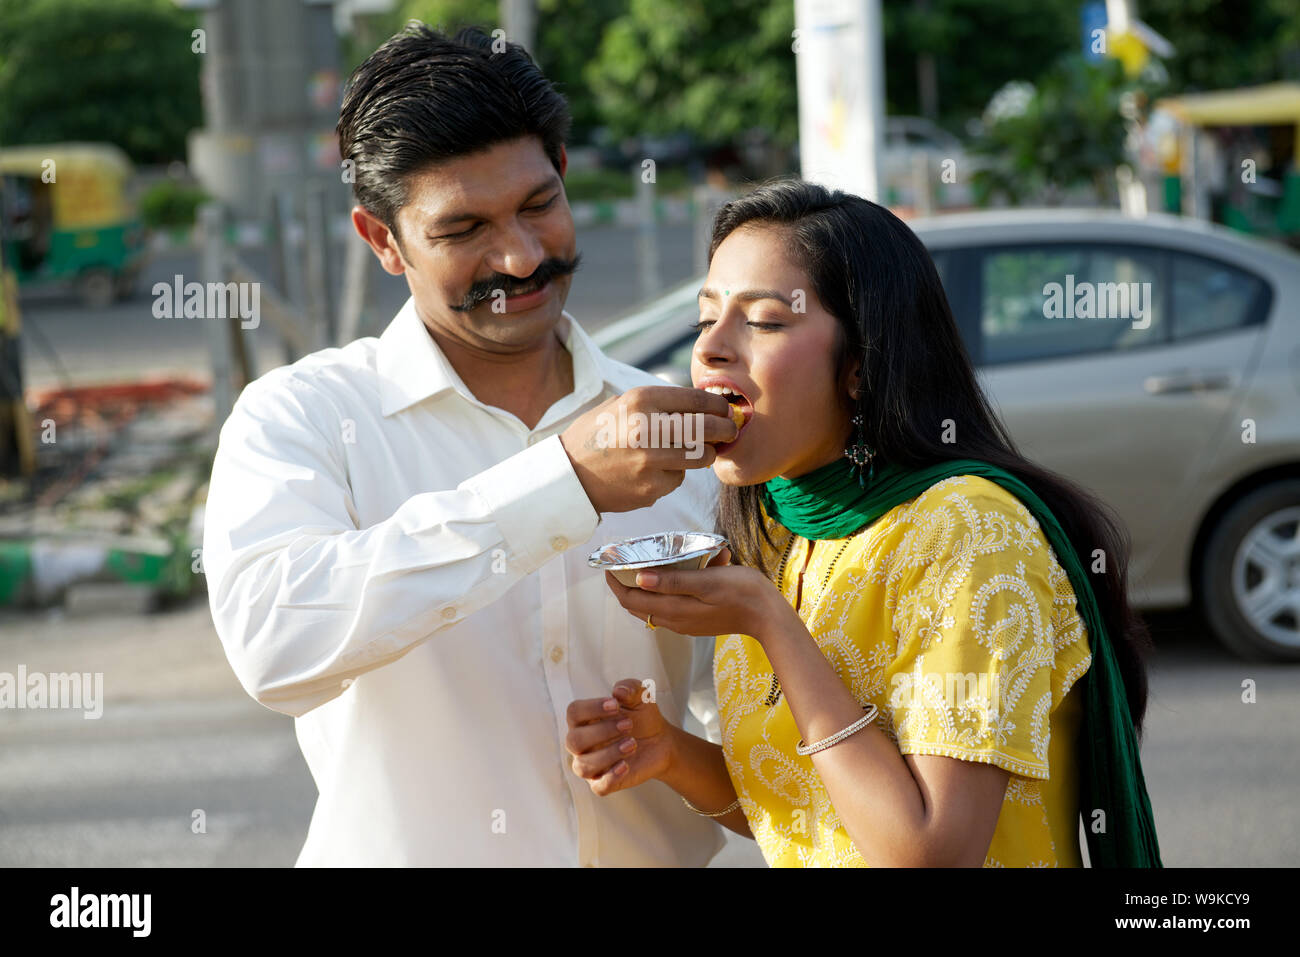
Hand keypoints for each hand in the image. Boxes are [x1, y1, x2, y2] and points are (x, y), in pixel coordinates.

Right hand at [558, 386, 737, 512]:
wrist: (570, 474)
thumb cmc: (599, 435)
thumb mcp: (622, 404)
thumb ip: (659, 403)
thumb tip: (703, 404)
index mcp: (640, 401)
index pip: (697, 400)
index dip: (718, 406)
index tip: (725, 410)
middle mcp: (646, 429)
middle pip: (706, 428)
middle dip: (725, 429)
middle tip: (730, 431)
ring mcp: (649, 461)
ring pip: (701, 457)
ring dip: (707, 454)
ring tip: (699, 451)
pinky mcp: (651, 488)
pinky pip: (679, 478)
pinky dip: (676, 474)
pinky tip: (658, 470)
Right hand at [565, 679, 675, 795]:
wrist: (661, 741)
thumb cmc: (642, 716)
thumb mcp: (641, 697)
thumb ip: (631, 687)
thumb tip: (619, 691)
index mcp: (584, 720)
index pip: (574, 713)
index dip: (591, 708)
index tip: (615, 705)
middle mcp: (582, 743)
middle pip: (575, 741)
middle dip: (601, 732)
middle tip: (629, 724)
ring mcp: (591, 765)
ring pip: (583, 766)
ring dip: (607, 754)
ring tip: (632, 744)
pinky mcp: (604, 782)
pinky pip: (598, 787)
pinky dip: (610, 778)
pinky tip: (625, 765)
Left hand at [605, 546, 787, 638]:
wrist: (768, 616)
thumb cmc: (742, 592)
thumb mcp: (707, 581)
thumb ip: (673, 581)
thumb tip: (639, 578)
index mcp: (674, 610)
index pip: (631, 600)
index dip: (615, 583)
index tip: (607, 564)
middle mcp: (675, 621)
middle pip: (637, 606)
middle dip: (624, 585)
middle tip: (620, 562)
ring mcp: (685, 623)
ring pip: (652, 607)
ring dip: (643, 588)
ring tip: (641, 564)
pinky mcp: (695, 621)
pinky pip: (668, 606)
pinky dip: (662, 591)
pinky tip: (675, 574)